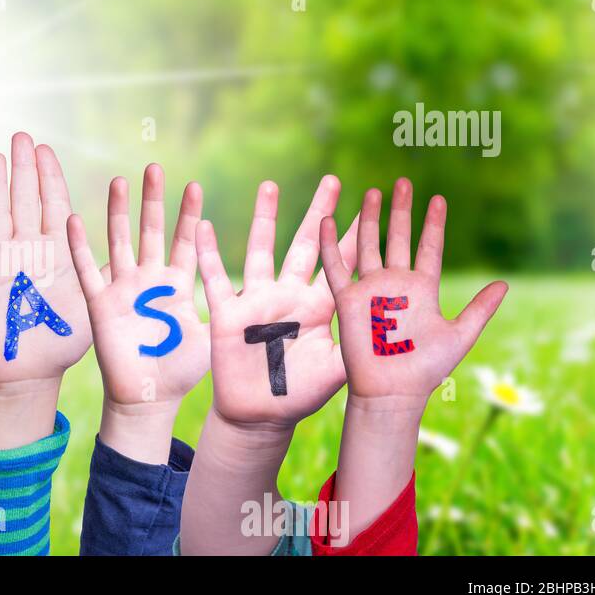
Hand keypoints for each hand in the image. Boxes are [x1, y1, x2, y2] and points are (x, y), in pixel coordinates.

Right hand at [0, 135, 90, 448]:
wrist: (31, 369)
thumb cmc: (66, 338)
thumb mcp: (95, 300)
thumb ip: (106, 270)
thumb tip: (133, 243)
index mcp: (55, 247)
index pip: (50, 203)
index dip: (47, 176)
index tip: (45, 149)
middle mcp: (26, 247)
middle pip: (22, 200)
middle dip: (21, 170)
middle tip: (21, 137)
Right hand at [66, 165, 207, 462]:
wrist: (148, 398)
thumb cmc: (181, 369)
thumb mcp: (214, 334)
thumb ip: (230, 309)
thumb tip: (268, 293)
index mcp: (176, 283)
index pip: (184, 240)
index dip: (188, 214)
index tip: (194, 184)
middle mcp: (149, 280)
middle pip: (151, 231)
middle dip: (153, 200)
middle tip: (155, 167)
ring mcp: (123, 289)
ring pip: (119, 241)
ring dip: (118, 212)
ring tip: (119, 181)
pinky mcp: (101, 305)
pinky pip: (88, 272)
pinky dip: (80, 247)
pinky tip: (73, 220)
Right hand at [196, 176, 358, 427]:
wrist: (260, 416)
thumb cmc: (301, 395)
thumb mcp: (337, 370)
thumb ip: (356, 345)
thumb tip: (389, 329)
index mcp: (318, 307)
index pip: (340, 264)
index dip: (354, 237)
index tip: (371, 206)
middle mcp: (290, 295)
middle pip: (305, 245)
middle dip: (318, 212)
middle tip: (333, 179)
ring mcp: (258, 301)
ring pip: (262, 250)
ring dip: (266, 218)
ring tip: (270, 185)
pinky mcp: (228, 313)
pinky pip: (216, 278)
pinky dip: (209, 254)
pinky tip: (205, 226)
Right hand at [319, 178, 507, 402]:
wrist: (391, 391)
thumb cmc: (425, 369)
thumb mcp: (460, 335)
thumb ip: (480, 308)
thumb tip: (505, 284)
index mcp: (423, 289)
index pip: (429, 248)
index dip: (433, 224)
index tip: (438, 199)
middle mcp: (396, 284)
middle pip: (398, 238)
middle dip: (400, 211)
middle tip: (403, 182)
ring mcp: (371, 290)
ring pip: (368, 245)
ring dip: (369, 219)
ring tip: (371, 192)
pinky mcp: (348, 300)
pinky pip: (337, 267)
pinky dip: (331, 244)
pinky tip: (328, 221)